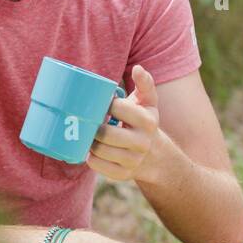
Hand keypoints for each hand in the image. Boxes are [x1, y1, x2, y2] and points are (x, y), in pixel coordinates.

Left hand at [87, 64, 161, 182]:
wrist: (154, 156)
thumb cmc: (143, 122)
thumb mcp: (148, 103)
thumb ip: (145, 84)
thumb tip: (138, 68)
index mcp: (148, 121)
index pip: (118, 108)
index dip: (105, 105)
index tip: (102, 104)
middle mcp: (142, 142)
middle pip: (105, 133)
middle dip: (93, 126)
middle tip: (88, 121)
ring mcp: (133, 160)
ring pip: (99, 150)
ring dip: (89, 142)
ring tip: (88, 135)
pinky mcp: (123, 174)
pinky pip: (97, 165)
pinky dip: (90, 157)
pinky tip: (91, 150)